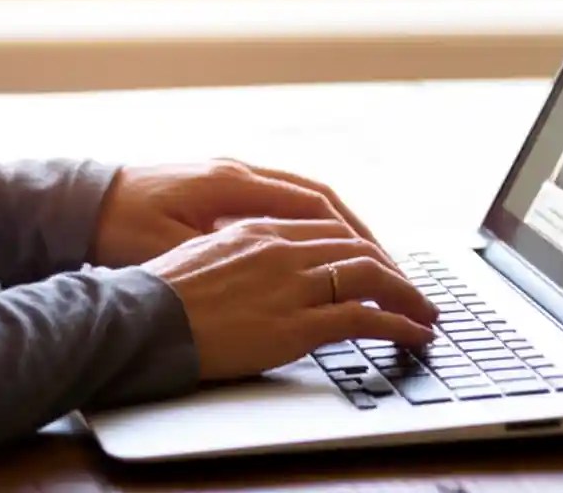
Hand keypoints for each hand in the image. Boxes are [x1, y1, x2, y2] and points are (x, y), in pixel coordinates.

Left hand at [93, 159, 392, 269]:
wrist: (76, 204)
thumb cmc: (117, 229)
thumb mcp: (170, 249)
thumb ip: (224, 255)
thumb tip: (275, 273)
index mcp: (231, 182)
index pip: (313, 203)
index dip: (353, 235)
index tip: (380, 263)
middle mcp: (238, 172)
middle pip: (318, 196)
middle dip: (358, 232)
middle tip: (389, 267)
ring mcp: (229, 177)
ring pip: (302, 197)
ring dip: (337, 228)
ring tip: (366, 262)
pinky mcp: (218, 190)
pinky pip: (280, 204)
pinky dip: (308, 226)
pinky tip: (318, 252)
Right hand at [143, 217, 437, 380]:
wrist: (136, 318)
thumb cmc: (156, 295)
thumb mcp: (199, 255)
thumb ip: (236, 254)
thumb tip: (254, 267)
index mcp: (258, 229)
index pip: (327, 228)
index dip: (361, 246)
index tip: (378, 262)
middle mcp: (282, 248)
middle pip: (356, 247)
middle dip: (391, 268)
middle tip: (412, 288)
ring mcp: (291, 283)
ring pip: (369, 276)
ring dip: (406, 294)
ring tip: (425, 311)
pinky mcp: (296, 323)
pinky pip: (364, 318)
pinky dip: (398, 323)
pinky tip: (414, 333)